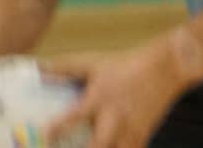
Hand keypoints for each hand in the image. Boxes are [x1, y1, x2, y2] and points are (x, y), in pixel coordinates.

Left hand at [43, 35, 198, 147]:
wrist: (164, 68)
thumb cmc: (124, 65)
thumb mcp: (93, 64)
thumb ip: (64, 68)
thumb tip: (38, 68)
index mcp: (100, 98)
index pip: (75, 115)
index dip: (59, 127)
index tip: (46, 136)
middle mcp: (114, 117)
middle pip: (99, 144)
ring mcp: (130, 130)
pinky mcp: (142, 137)